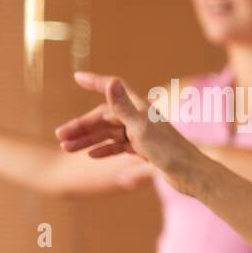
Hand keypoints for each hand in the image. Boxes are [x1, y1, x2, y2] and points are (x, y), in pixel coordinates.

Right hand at [58, 72, 200, 191]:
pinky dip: (106, 150)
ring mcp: (144, 135)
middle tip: (60, 136)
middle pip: (105, 117)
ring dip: (89, 140)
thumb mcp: (141, 128)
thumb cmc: (168, 150)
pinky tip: (92, 155)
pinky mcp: (147, 150)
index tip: (77, 77)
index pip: (114, 89)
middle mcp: (142, 119)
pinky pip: (121, 147)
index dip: (96, 82)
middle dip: (82, 126)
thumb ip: (123, 106)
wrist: (191, 175)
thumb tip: (111, 81)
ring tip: (67, 148)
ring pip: (110, 134)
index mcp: (141, 109)